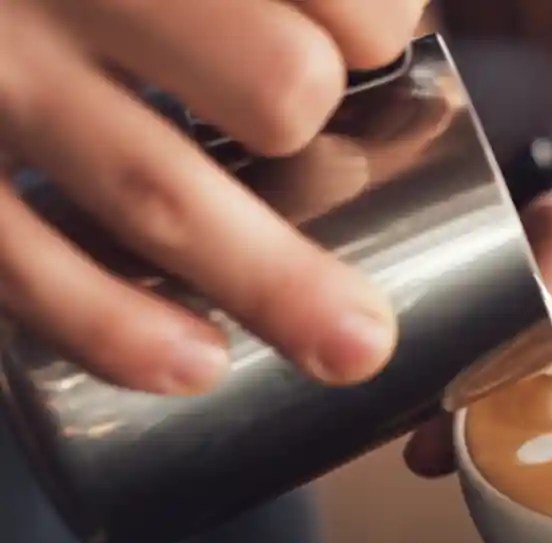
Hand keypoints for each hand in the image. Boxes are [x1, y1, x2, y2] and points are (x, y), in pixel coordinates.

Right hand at [0, 1, 427, 394]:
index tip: (372, 40)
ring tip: (352, 347)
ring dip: (274, 282)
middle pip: (271, 80)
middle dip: (312, 118)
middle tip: (311, 135)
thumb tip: (382, 16)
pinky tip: (193, 365)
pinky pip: (17, 262)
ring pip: (159, 190)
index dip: (374, 19)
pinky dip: (112, 324)